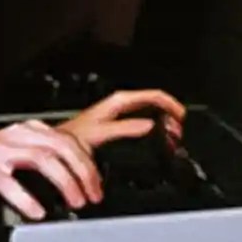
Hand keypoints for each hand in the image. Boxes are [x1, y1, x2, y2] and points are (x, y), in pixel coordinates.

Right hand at [0, 120, 102, 220]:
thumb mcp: (8, 157)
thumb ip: (36, 162)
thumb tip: (68, 180)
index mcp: (23, 131)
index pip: (67, 139)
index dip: (88, 162)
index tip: (97, 184)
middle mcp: (14, 137)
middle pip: (61, 147)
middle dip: (84, 172)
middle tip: (93, 196)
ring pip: (43, 160)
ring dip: (65, 183)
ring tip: (75, 204)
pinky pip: (10, 183)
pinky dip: (27, 199)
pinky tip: (38, 213)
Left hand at [58, 89, 186, 149]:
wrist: (59, 146)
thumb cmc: (74, 137)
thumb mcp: (102, 133)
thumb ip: (125, 128)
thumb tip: (149, 125)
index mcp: (119, 102)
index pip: (153, 95)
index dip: (171, 104)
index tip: (181, 118)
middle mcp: (120, 105)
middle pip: (154, 103)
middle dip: (170, 114)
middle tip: (179, 131)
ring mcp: (119, 114)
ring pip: (149, 113)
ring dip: (162, 123)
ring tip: (171, 137)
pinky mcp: (117, 125)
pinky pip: (141, 123)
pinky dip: (152, 130)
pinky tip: (154, 141)